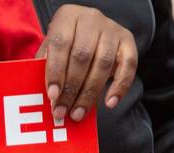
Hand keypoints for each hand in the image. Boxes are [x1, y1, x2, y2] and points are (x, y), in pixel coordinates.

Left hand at [39, 5, 137, 123]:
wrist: (89, 32)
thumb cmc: (64, 47)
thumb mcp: (50, 51)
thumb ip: (45, 69)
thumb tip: (47, 98)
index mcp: (68, 17)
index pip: (60, 44)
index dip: (56, 72)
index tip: (52, 96)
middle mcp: (91, 19)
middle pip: (82, 56)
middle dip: (71, 89)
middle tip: (62, 112)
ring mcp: (111, 29)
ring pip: (103, 64)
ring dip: (90, 94)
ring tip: (78, 114)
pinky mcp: (128, 40)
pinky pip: (129, 65)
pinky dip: (120, 87)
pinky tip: (109, 104)